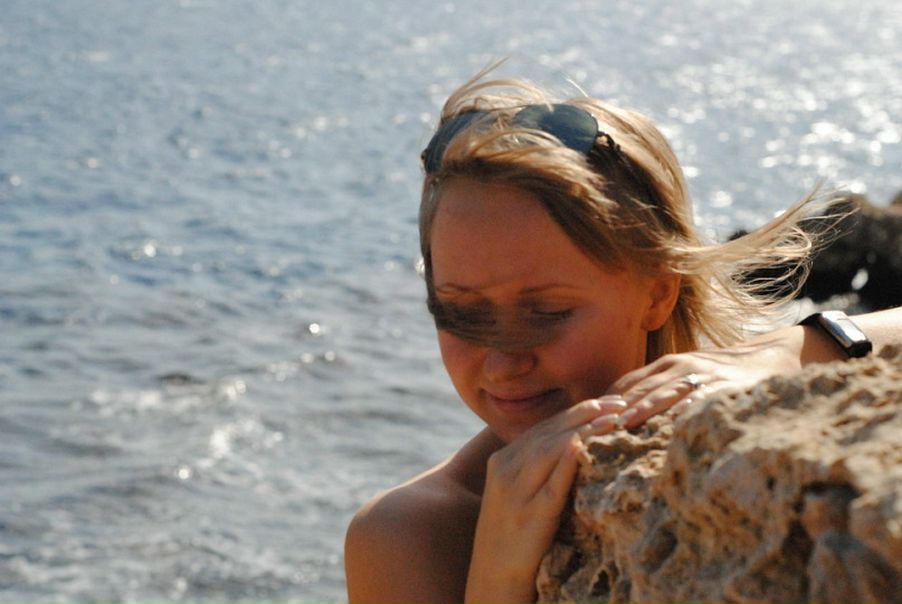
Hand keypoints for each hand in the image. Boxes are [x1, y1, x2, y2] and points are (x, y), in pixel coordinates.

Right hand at [465, 397, 627, 603]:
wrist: (493, 578)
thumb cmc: (513, 536)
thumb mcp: (518, 493)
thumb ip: (538, 466)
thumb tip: (574, 441)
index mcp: (503, 461)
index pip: (544, 427)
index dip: (576, 411)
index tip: (606, 400)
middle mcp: (506, 470)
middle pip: (549, 432)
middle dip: (584, 413)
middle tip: (618, 401)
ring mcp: (516, 494)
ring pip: (550, 450)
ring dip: (584, 429)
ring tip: (613, 417)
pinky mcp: (530, 517)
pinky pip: (551, 485)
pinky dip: (566, 463)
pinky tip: (582, 446)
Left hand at [607, 330, 807, 428]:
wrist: (772, 356)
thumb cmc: (722, 375)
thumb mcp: (685, 378)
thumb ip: (657, 394)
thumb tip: (622, 420)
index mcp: (664, 366)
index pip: (624, 385)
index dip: (603, 403)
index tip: (581, 422)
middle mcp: (677, 367)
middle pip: (638, 389)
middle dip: (614, 409)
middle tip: (590, 429)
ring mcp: (700, 374)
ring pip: (664, 392)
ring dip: (641, 408)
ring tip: (621, 425)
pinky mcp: (724, 385)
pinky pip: (701, 398)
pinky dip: (684, 410)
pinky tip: (671, 424)